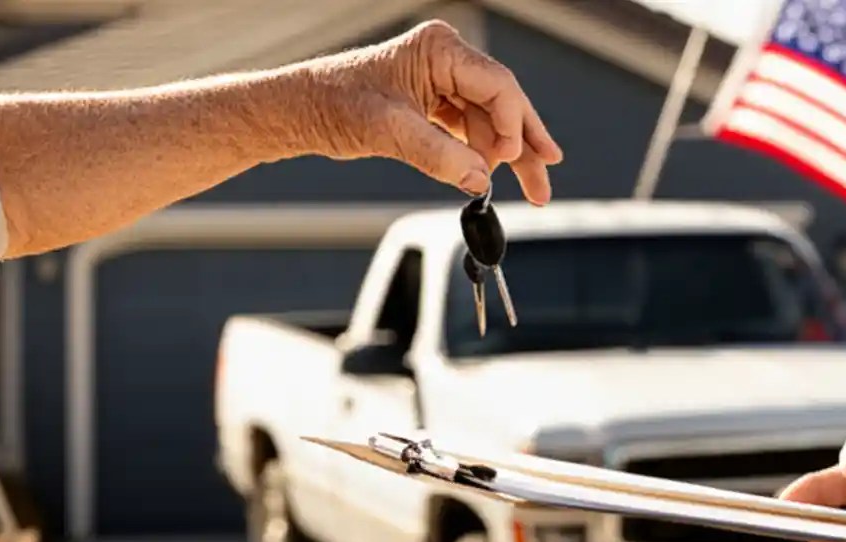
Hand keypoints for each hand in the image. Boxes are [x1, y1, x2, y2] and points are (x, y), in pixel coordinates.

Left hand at [289, 20, 562, 202]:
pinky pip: (471, 128)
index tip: (507, 160)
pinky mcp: (434, 102)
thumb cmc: (334, 105)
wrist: (301, 111)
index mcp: (439, 48)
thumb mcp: (389, 131)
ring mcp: (442, 80)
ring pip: (492, 120)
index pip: (497, 85)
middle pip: (503, 103)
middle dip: (524, 144)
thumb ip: (437, 155)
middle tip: (545, 180)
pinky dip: (483, 154)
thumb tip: (479, 179)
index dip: (512, 124)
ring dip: (507, 155)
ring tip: (530, 189)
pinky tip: (491, 176)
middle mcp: (447, 58)